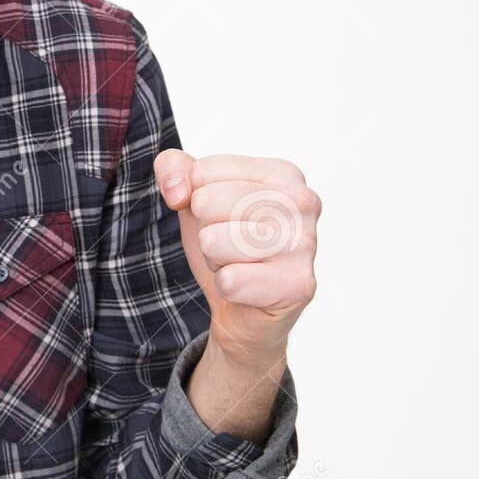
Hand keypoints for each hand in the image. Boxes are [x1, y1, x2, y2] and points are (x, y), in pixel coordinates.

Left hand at [153, 151, 319, 368]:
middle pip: (205, 203)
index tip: (223, 216)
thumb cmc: (225, 243)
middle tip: (230, 245)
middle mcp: (302, 202)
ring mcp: (305, 243)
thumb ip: (173, 169)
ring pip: (212, 241)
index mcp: (283, 173)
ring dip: (214, 259)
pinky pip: (229, 280)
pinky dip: (226, 287)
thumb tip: (178, 191)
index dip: (197, 199)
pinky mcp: (298, 285)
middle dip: (205, 230)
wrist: (243, 309)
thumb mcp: (192, 197)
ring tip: (239, 263)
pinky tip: (249, 287)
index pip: (203, 171)